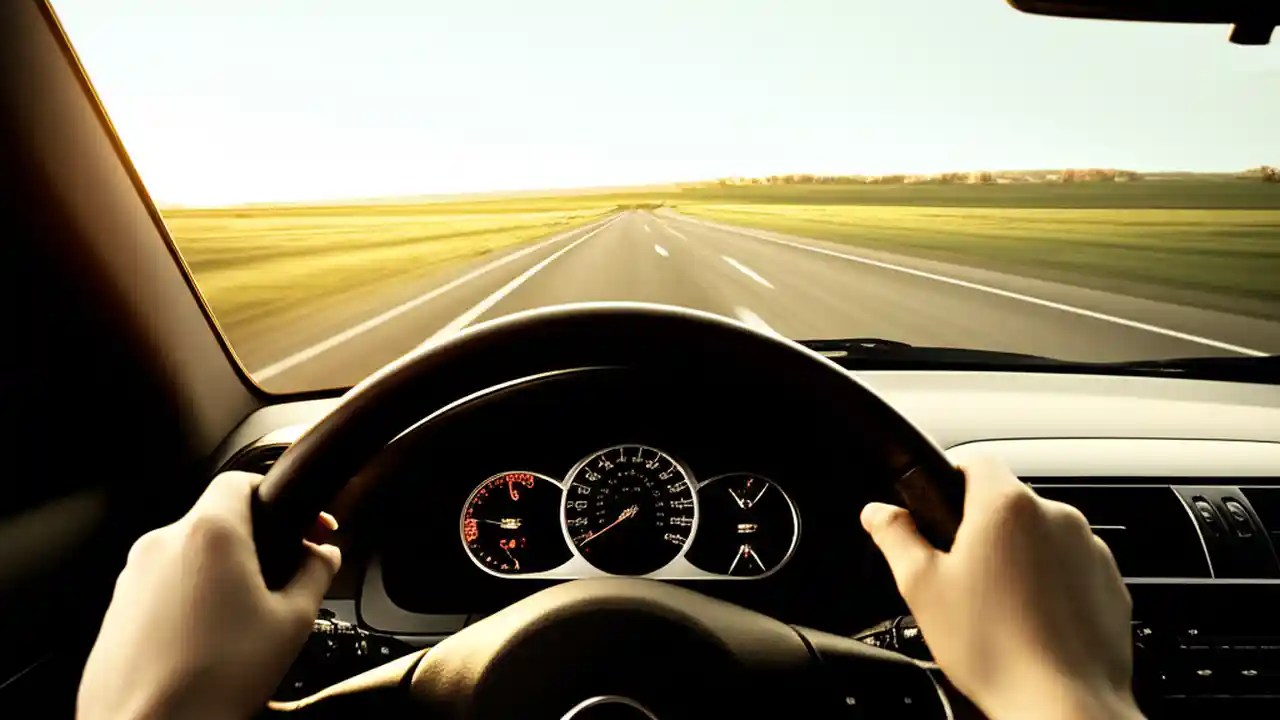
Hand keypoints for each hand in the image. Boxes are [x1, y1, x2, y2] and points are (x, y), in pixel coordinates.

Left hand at [77, 472, 340, 719]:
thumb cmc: (215, 682)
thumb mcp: (292, 622)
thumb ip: (315, 574)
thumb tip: (324, 556)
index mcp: (209, 535)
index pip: (242, 481)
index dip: (279, 496)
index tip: (304, 526)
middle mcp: (162, 545)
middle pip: (217, 522)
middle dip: (255, 545)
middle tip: (283, 580)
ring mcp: (131, 579)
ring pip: (189, 558)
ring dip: (221, 577)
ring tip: (246, 622)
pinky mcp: (116, 612)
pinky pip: (163, 590)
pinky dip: (190, 603)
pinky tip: (211, 643)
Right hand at [861, 457, 1141, 719]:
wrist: (1063, 705)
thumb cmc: (995, 649)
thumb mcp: (922, 588)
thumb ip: (896, 538)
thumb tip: (879, 513)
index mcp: (1006, 507)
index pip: (976, 461)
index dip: (951, 479)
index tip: (940, 508)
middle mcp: (1057, 517)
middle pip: (1008, 504)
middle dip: (984, 531)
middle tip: (961, 577)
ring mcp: (1091, 551)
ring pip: (1042, 538)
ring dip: (1020, 559)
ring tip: (998, 609)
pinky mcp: (1111, 585)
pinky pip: (1072, 570)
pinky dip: (1052, 587)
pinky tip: (1030, 624)